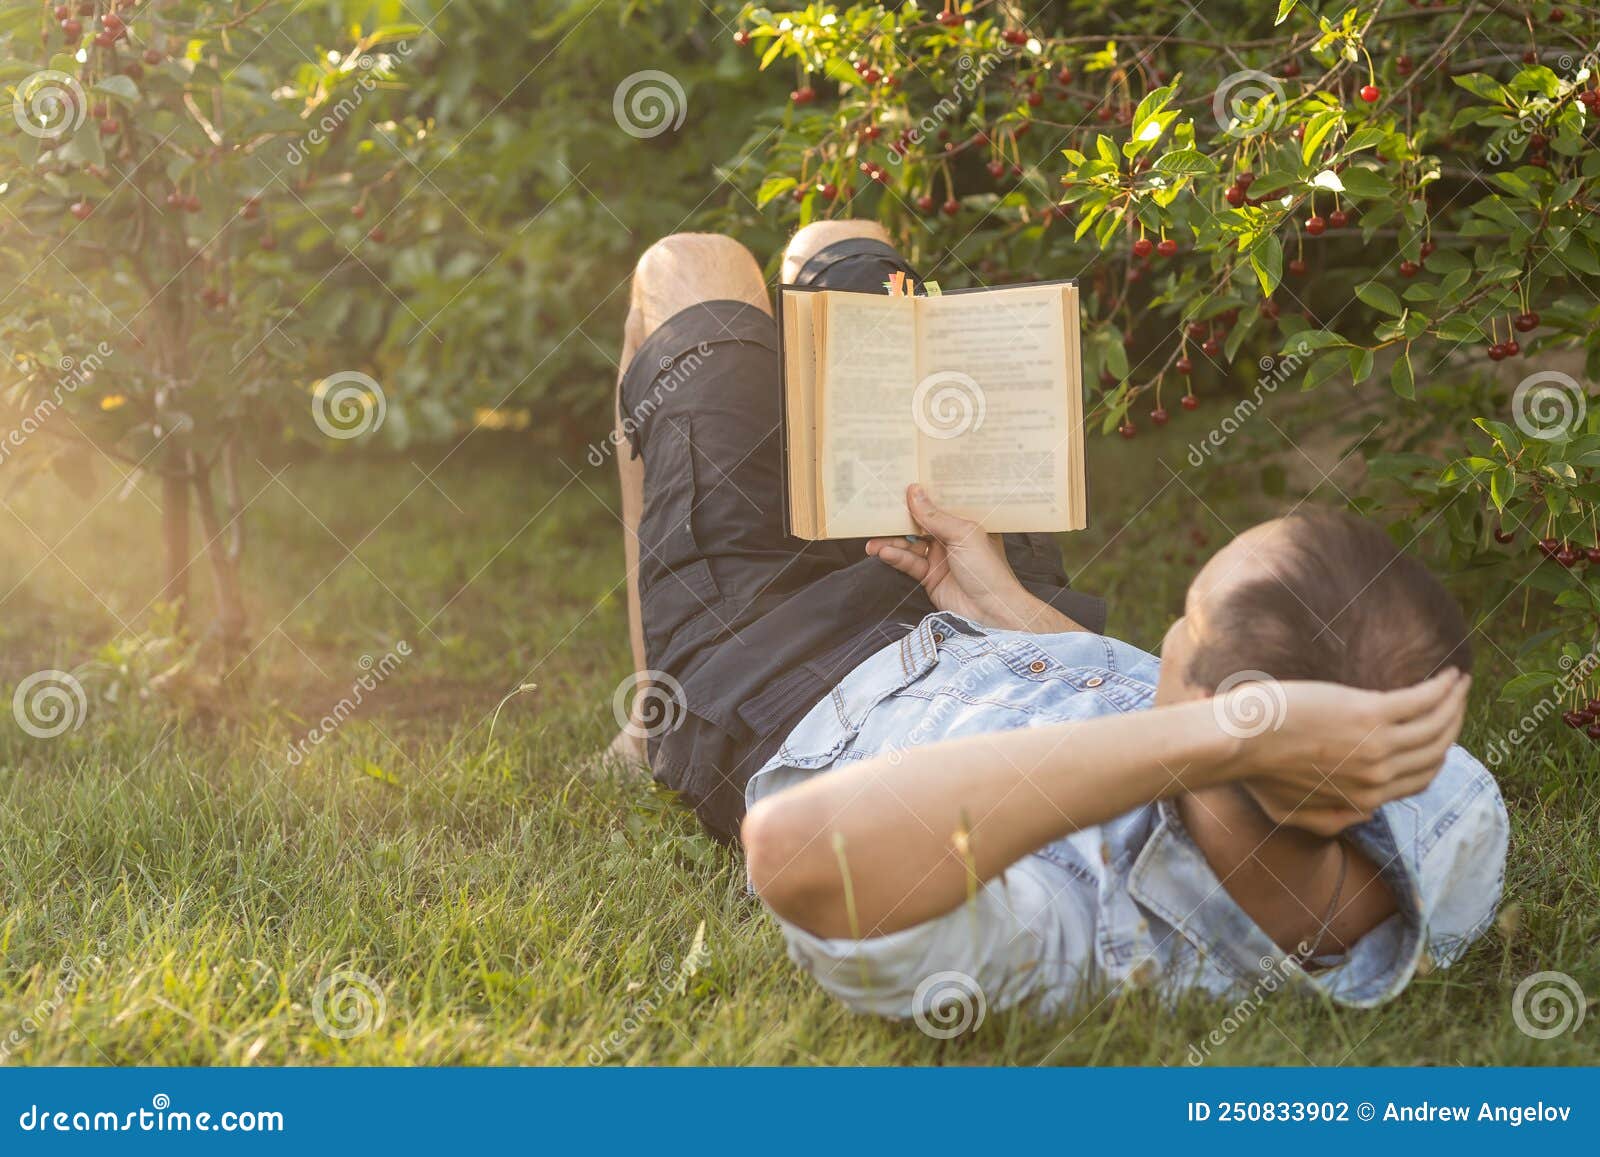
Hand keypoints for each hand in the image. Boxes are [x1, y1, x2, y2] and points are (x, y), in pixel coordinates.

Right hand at [866, 485, 1055, 629]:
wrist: (991, 613)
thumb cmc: (987, 570)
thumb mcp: (963, 535)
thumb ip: (935, 516)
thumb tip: (914, 492)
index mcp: (965, 523)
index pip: (939, 504)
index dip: (920, 496)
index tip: (898, 486)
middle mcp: (952, 538)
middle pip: (920, 525)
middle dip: (899, 521)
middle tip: (877, 515)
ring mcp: (940, 558)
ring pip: (910, 545)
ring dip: (891, 543)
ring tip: (873, 541)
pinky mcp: (930, 577)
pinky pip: (909, 563)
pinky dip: (896, 557)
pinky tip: (883, 553)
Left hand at [1230, 669, 1471, 835]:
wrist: (1235, 744)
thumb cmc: (1252, 772)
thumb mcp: (1290, 813)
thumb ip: (1328, 819)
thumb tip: (1359, 816)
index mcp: (1363, 800)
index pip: (1416, 782)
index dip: (1434, 760)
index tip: (1439, 737)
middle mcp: (1378, 778)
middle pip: (1433, 754)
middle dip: (1451, 728)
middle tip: (1457, 703)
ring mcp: (1377, 746)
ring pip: (1434, 726)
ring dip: (1454, 704)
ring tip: (1459, 684)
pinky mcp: (1369, 715)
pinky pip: (1421, 702)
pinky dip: (1441, 689)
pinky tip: (1449, 676)